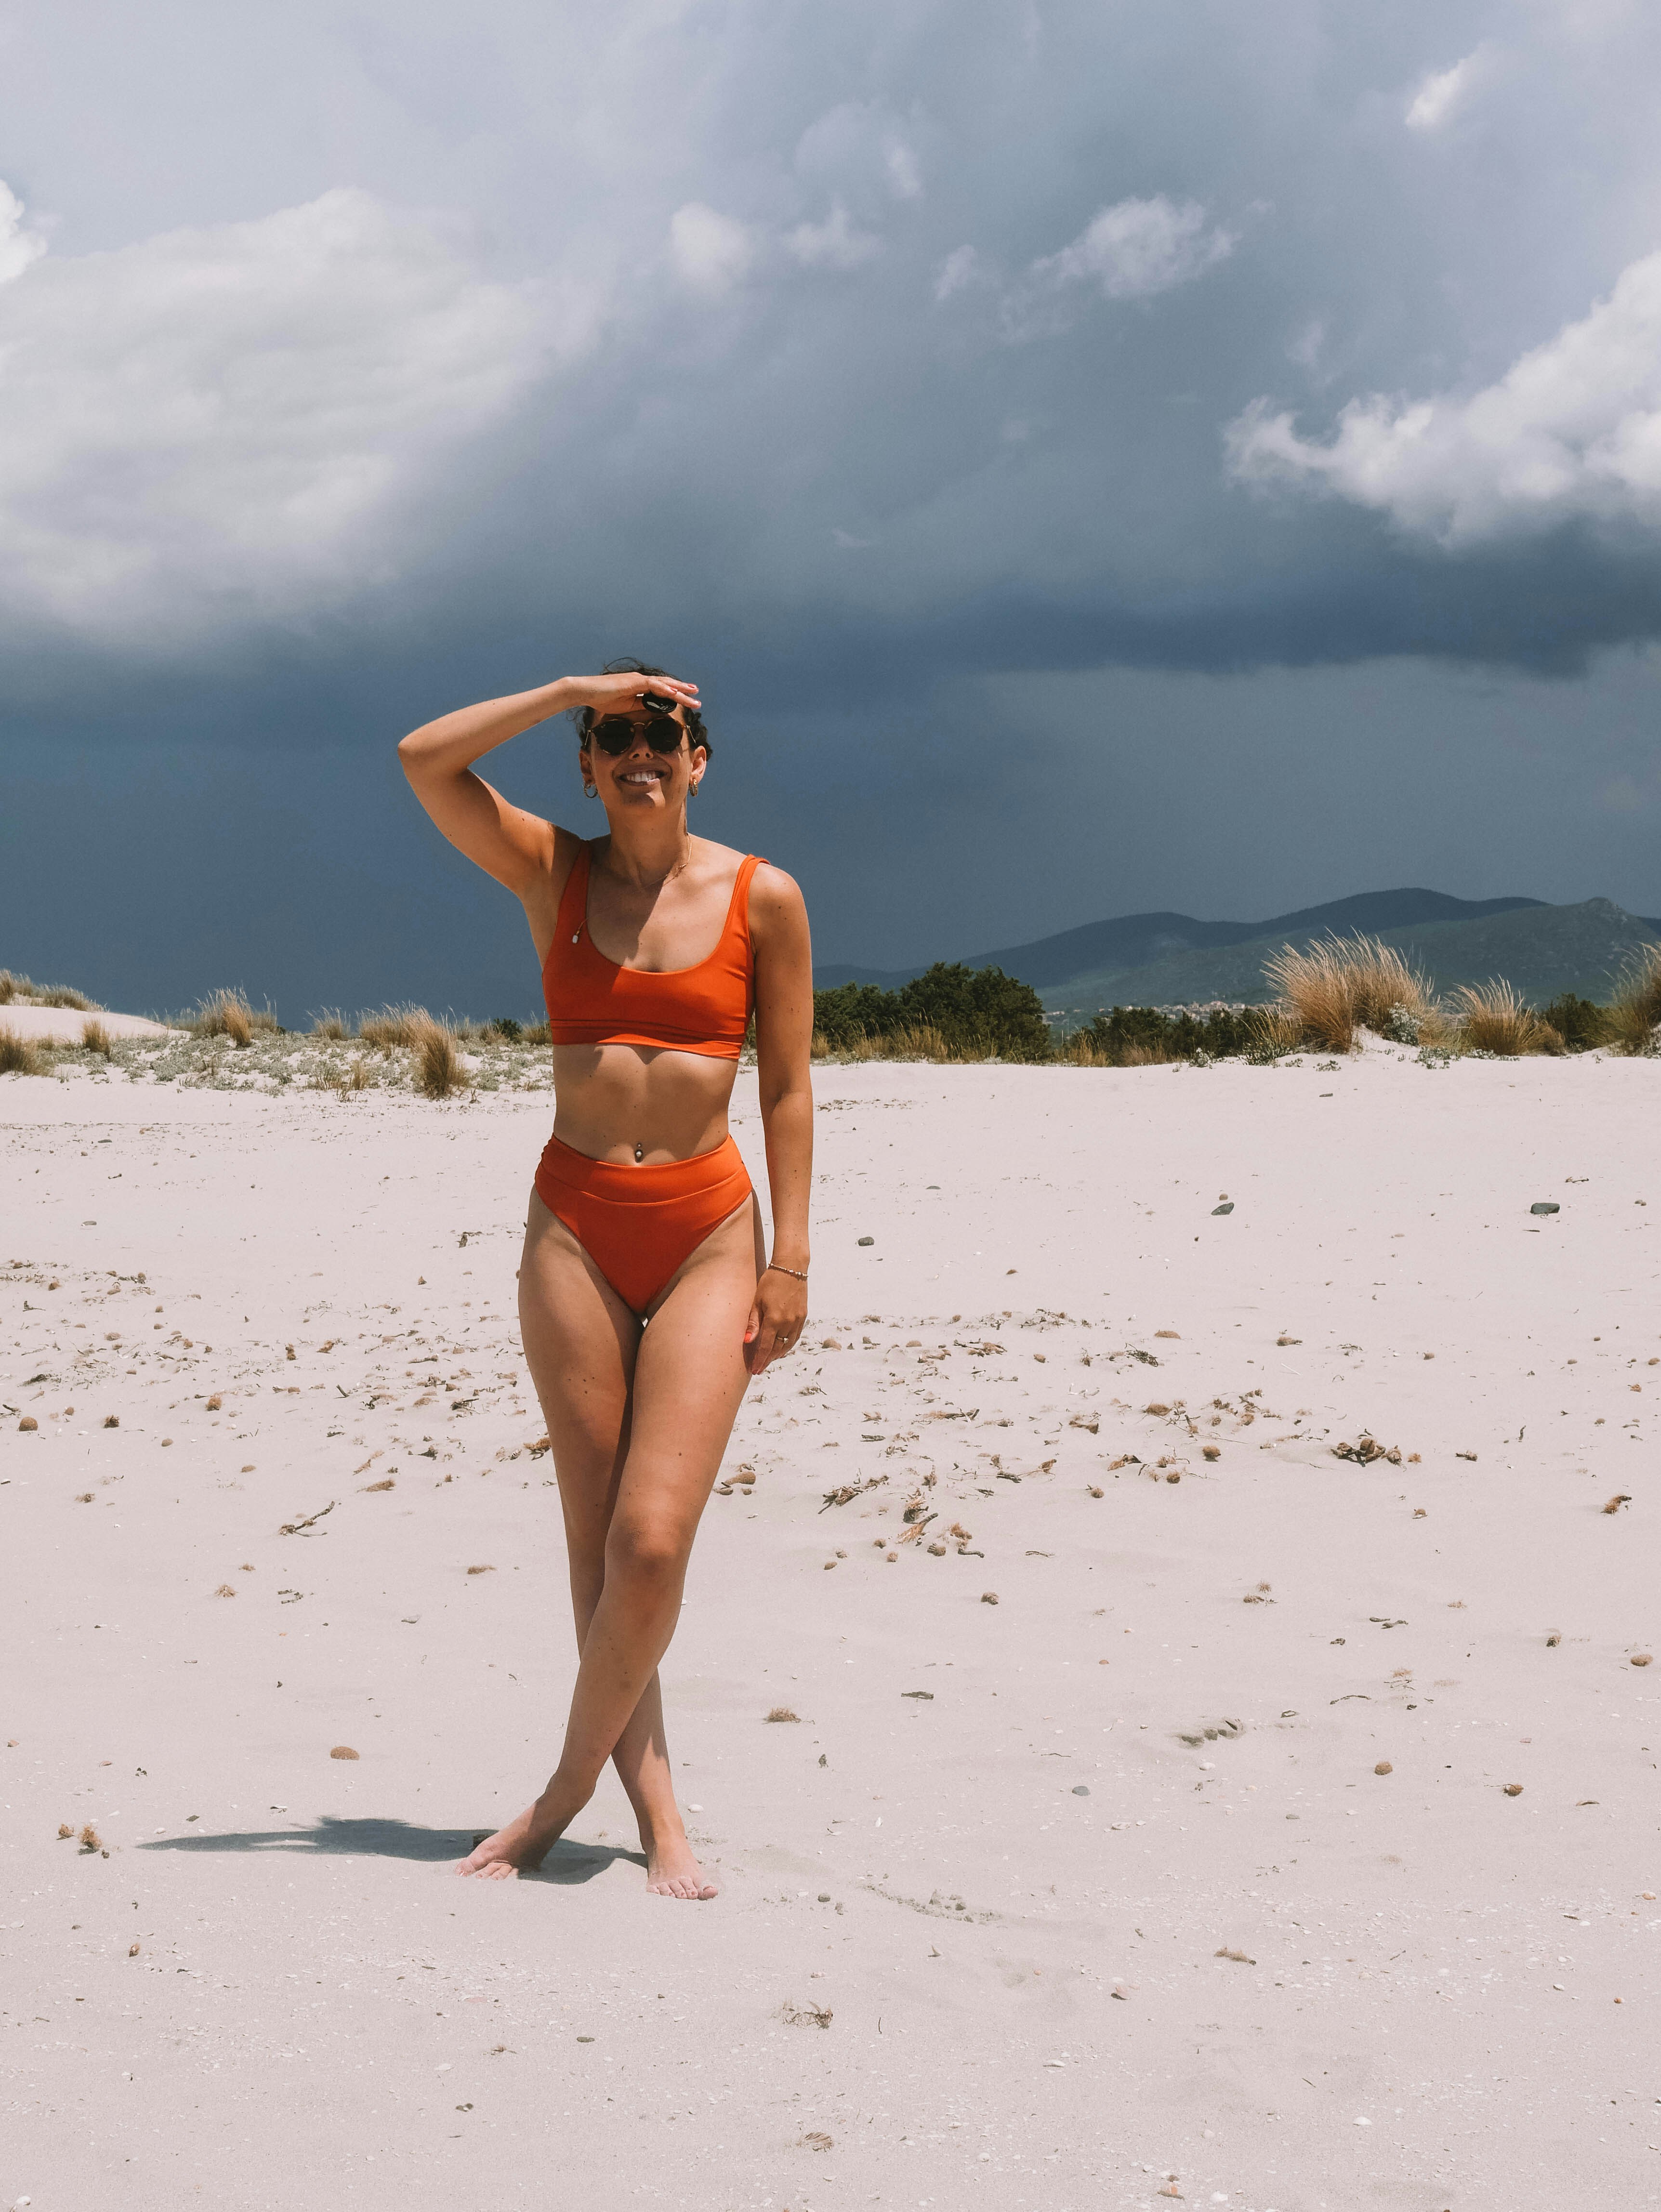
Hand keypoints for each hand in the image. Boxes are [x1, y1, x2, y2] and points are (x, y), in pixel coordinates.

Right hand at [564, 671, 700, 715]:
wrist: (587, 691)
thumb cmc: (603, 698)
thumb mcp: (627, 706)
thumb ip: (642, 705)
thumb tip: (656, 708)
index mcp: (640, 686)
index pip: (663, 690)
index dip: (676, 693)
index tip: (688, 697)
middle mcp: (641, 680)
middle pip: (667, 685)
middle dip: (683, 690)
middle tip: (697, 694)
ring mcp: (638, 680)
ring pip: (663, 684)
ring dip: (679, 689)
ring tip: (692, 693)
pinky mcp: (632, 682)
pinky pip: (652, 685)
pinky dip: (664, 689)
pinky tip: (675, 693)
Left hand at [743, 1266, 807, 1374]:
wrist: (791, 1267)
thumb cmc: (770, 1282)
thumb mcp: (757, 1301)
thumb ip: (753, 1322)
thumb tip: (747, 1341)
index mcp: (774, 1319)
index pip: (766, 1347)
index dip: (760, 1360)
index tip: (754, 1370)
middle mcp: (788, 1323)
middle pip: (777, 1349)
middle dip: (767, 1360)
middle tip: (759, 1368)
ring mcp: (797, 1320)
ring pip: (788, 1345)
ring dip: (778, 1354)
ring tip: (769, 1359)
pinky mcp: (803, 1316)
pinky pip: (795, 1336)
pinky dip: (788, 1345)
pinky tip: (782, 1347)